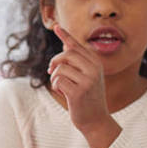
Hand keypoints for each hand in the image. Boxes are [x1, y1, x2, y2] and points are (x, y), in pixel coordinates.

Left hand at [48, 23, 112, 137]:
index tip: (55, 26)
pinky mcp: (78, 92)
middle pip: (67, 54)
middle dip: (54, 62)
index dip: (65, 35)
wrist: (96, 121)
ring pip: (60, 68)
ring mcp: (87, 80)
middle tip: (50, 71)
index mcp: (96, 63)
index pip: (77, 45)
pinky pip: (58, 81)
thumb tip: (64, 45)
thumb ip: (77, 63)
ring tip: (60, 86)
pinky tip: (62, 93)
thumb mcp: (85, 77)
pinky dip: (55, 86)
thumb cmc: (88, 98)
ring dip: (55, 78)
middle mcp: (94, 69)